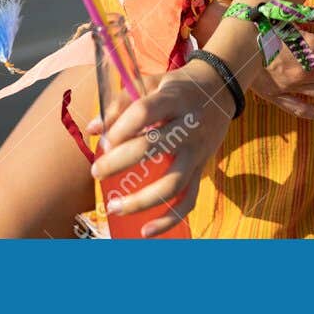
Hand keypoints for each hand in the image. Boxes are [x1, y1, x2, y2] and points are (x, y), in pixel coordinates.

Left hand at [89, 62, 233, 236]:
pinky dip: (169, 219)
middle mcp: (188, 126)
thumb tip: (92, 130)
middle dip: (119, 163)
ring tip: (114, 207)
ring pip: (173, 183)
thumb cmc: (178, 87)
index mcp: (173, 99)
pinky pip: (189, 200)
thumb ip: (121, 103)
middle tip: (96, 172)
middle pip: (153, 148)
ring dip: (141, 200)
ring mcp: (197, 150)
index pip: (144, 112)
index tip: (103, 141)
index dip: (121, 128)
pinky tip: (145, 231)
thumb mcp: (152, 83)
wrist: (221, 87)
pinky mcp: (203, 168)